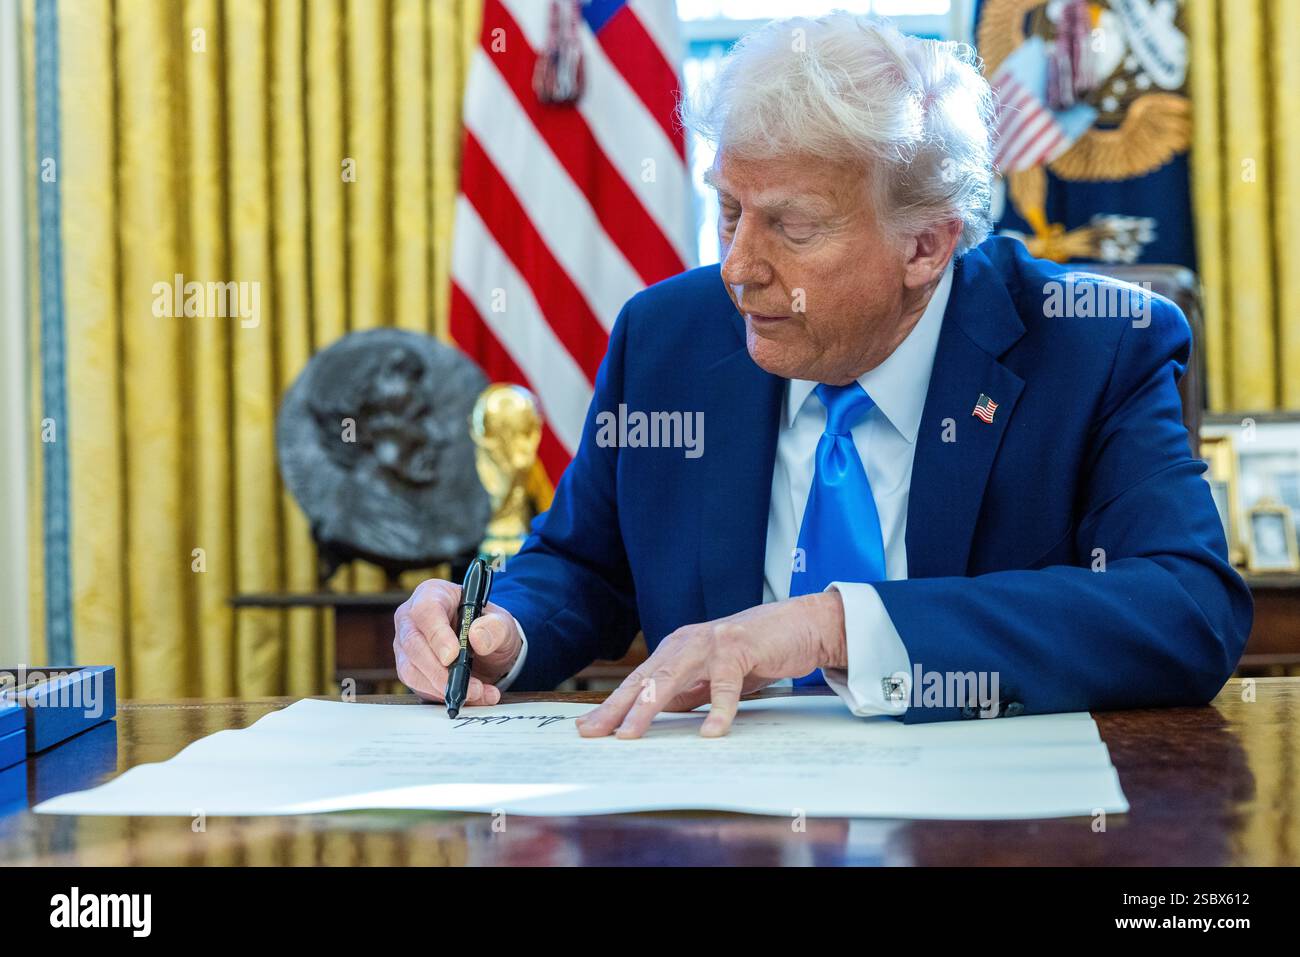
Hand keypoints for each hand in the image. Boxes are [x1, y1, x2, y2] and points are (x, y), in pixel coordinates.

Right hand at [393, 578, 523, 705]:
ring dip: (444, 688)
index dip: (437, 634)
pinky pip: (418, 686)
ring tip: (478, 694)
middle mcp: (411, 618)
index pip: (426, 611)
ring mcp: (406, 645)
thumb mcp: (502, 624)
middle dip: (441, 671)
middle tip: (471, 687)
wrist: (488, 648)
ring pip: (411, 670)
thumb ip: (496, 628)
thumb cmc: (489, 627)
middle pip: (413, 644)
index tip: (453, 656)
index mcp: (433, 594)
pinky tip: (469, 698)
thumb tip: (477, 637)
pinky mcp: (409, 669)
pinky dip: (443, 696)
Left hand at [576, 592, 845, 738]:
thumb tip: (657, 714)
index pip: (637, 681)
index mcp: (677, 650)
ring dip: (649, 706)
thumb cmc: (756, 652)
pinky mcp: (740, 649)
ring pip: (673, 678)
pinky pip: (726, 684)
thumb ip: (687, 692)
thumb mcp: (712, 676)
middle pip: (645, 679)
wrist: (800, 625)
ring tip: (631, 734)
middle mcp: (687, 643)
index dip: (612, 705)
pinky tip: (711, 732)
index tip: (587, 729)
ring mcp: (712, 644)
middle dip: (617, 707)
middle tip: (595, 732)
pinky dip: (719, 709)